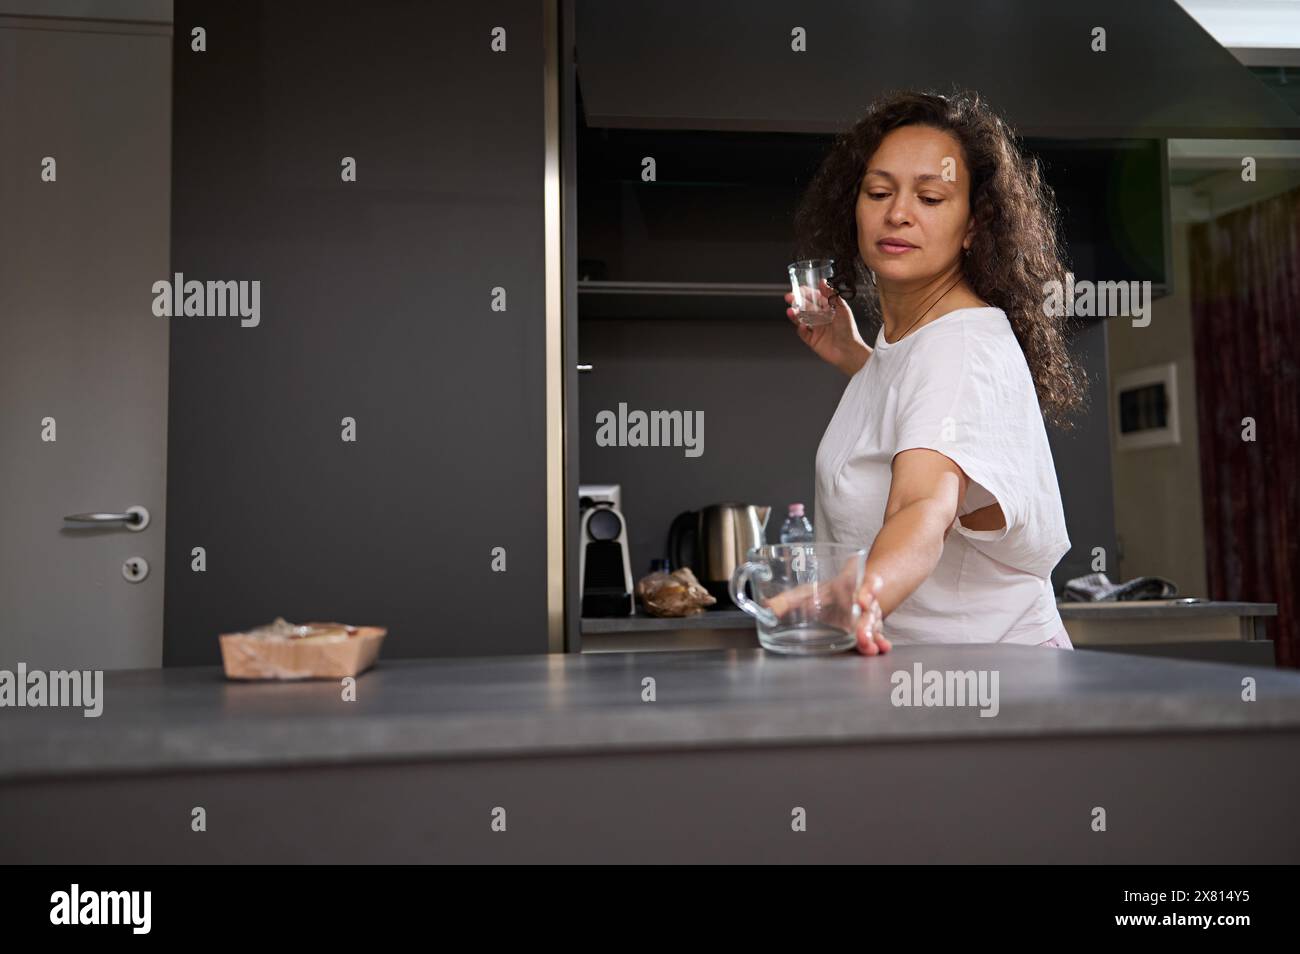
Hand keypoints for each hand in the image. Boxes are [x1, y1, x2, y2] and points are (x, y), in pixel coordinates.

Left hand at [757, 564, 890, 655]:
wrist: (841, 597)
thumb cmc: (823, 594)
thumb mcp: (804, 594)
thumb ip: (785, 601)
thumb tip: (765, 608)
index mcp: (850, 584)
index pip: (865, 582)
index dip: (867, 589)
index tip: (861, 600)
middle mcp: (863, 599)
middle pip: (870, 609)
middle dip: (865, 623)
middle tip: (860, 635)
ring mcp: (868, 616)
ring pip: (874, 625)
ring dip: (871, 636)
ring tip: (867, 647)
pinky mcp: (868, 631)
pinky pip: (876, 636)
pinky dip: (878, 643)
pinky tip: (879, 649)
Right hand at [785, 278, 870, 376]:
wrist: (849, 352)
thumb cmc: (849, 331)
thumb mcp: (842, 309)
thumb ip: (832, 295)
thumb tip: (823, 282)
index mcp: (828, 309)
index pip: (814, 298)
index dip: (806, 293)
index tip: (799, 288)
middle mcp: (820, 318)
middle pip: (805, 307)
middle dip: (796, 302)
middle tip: (789, 297)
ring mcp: (815, 329)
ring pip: (802, 320)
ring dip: (795, 315)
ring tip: (791, 311)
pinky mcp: (812, 340)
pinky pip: (803, 334)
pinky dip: (801, 330)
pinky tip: (802, 326)